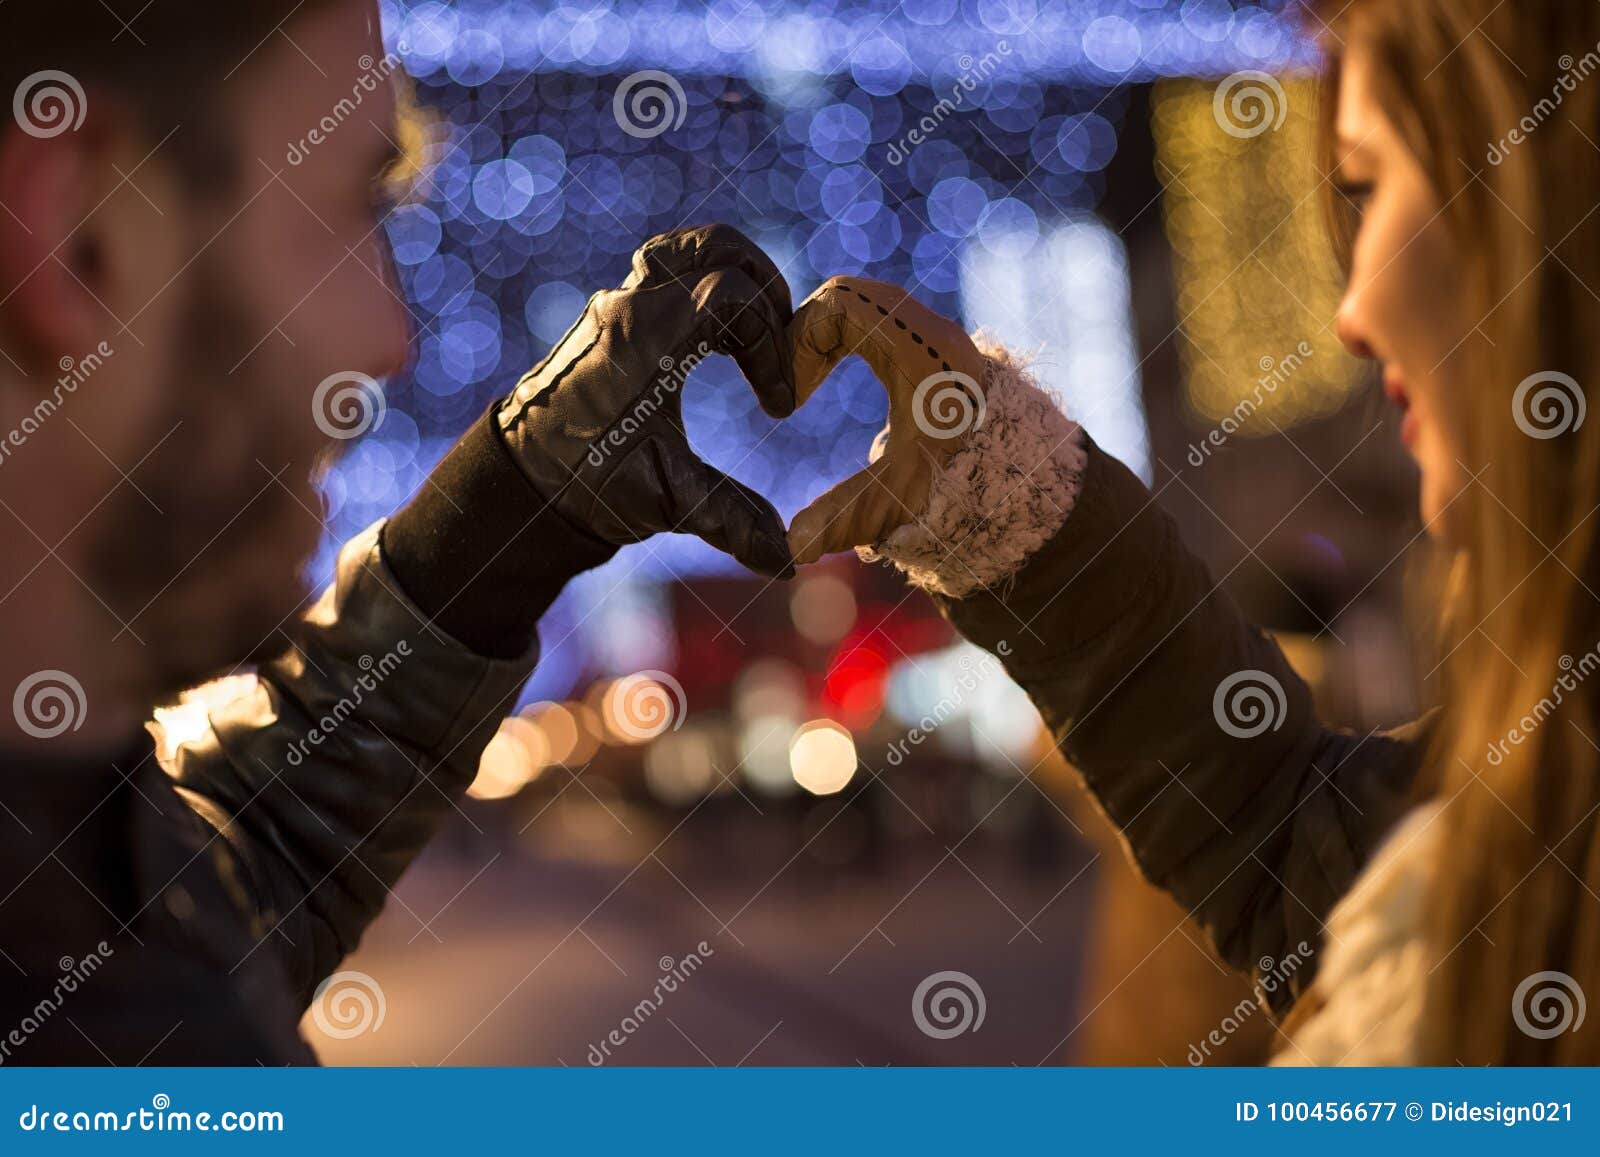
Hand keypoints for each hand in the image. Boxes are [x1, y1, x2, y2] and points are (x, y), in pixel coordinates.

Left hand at [498, 225, 796, 577]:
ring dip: (732, 275)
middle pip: (713, 247)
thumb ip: (733, 522)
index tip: (778, 408)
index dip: (771, 346)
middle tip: (784, 333)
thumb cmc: (592, 487)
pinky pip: (666, 275)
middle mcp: (629, 309)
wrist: (523, 483)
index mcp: (646, 339)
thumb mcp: (666, 503)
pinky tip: (723, 341)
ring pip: (684, 251)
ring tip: (758, 326)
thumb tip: (787, 560)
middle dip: (764, 283)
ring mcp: (617, 308)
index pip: (733, 299)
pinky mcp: (612, 320)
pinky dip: (705, 290)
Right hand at [785, 277, 987, 564]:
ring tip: (807, 383)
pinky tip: (833, 379)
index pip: (842, 304)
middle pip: (850, 298)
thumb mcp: (900, 499)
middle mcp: (932, 333)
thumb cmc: (968, 488)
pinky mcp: (935, 350)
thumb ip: (844, 518)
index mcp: (922, 351)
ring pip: (866, 308)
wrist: (1030, 485)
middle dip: (809, 335)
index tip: (797, 394)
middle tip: (793, 381)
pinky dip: (848, 342)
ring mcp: (935, 337)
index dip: (803, 339)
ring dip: (828, 339)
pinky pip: (880, 322)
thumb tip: (792, 546)